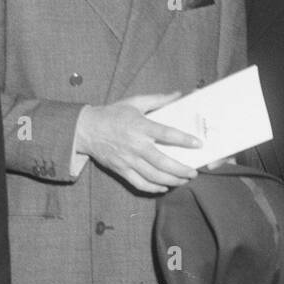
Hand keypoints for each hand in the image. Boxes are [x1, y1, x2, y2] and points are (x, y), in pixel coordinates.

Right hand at [74, 93, 199, 193]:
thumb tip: (179, 94)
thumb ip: (159, 99)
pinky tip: (164, 187)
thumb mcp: (135, 101)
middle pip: (163, 162)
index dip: (184, 140)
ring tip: (183, 181)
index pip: (167, 134)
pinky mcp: (121, 170)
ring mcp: (128, 160)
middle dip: (181, 170)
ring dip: (171, 181)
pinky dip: (153, 188)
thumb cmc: (112, 114)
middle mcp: (136, 145)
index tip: (198, 144)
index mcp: (141, 127)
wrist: (86, 129)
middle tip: (194, 173)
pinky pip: (139, 184)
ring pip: (153, 176)